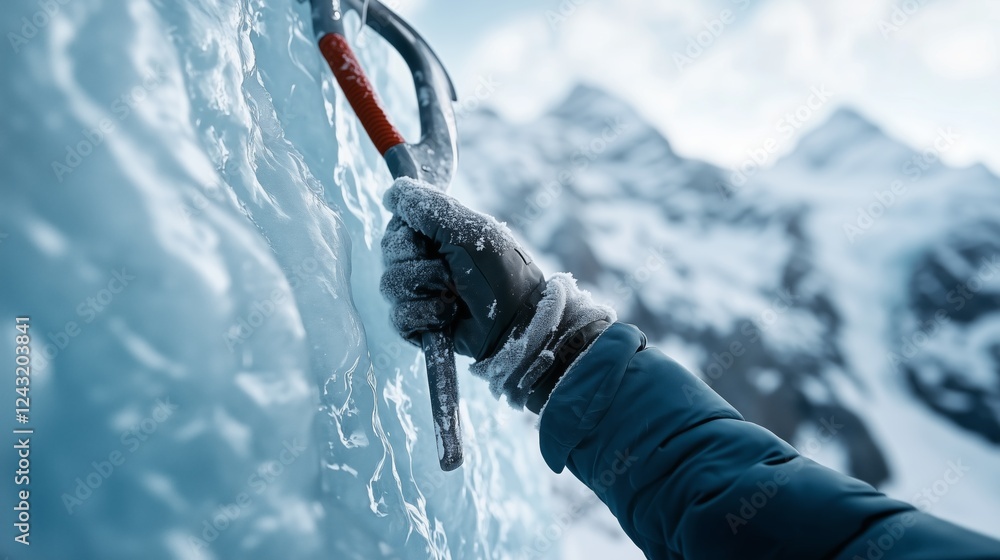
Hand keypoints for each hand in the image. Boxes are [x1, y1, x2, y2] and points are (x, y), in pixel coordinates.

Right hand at [380, 178, 615, 409]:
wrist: (516, 321)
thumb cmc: (500, 272)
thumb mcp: (467, 230)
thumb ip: (428, 206)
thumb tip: (392, 192)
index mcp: (435, 236)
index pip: (396, 225)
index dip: (407, 232)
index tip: (428, 239)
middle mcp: (423, 262)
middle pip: (388, 253)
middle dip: (418, 262)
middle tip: (448, 268)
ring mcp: (418, 294)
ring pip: (389, 284)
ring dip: (424, 288)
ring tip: (453, 293)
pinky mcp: (416, 324)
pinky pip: (398, 317)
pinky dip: (425, 314)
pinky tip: (448, 314)